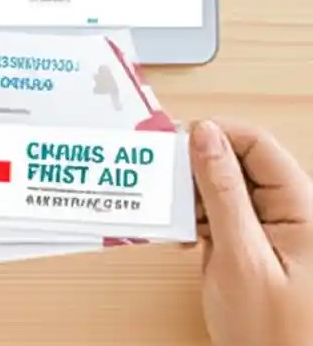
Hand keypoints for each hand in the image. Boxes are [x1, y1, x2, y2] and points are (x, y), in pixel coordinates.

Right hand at [189, 120, 312, 345]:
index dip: (215, 135)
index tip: (173, 142)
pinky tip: (184, 237)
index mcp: (303, 208)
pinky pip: (221, 214)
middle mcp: (290, 211)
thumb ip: (222, 193)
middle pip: (238, 162)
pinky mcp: (253, 244)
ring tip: (175, 219)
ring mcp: (271, 228)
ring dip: (193, 197)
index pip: (258, 145)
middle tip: (163, 182)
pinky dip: (196, 219)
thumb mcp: (241, 257)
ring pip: (224, 187)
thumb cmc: (274, 331)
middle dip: (197, 168)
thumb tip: (205, 135)